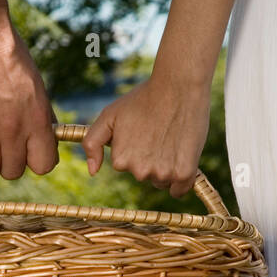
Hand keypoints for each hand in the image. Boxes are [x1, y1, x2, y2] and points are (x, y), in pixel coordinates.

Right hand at [0, 19, 57, 181]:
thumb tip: (47, 141)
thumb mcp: (34, 84)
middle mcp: (14, 128)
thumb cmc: (5, 53)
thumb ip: (40, 116)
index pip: (44, 164)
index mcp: (37, 118)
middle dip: (4, 161)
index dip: (33, 161)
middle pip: (12, 171)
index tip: (23, 151)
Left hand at [84, 71, 211, 196]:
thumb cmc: (143, 98)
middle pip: (145, 175)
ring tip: (172, 139)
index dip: (136, 148)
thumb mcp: (109, 115)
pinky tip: (182, 158)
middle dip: (151, 159)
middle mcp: (140, 172)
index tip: (144, 131)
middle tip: (159, 133)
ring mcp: (163, 174)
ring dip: (167, 168)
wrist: (178, 87)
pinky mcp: (184, 173)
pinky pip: (180, 189)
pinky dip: (182, 179)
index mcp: (121, 161)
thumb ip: (92, 143)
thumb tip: (92, 172)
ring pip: (163, 181)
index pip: (127, 165)